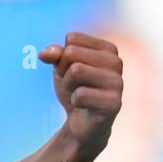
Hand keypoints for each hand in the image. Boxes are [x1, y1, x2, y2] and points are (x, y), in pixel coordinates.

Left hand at [39, 33, 123, 158]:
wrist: (81, 123)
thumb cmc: (74, 90)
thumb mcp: (60, 67)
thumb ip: (54, 54)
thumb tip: (45, 53)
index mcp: (108, 49)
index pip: (72, 38)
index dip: (63, 57)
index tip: (71, 71)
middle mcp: (116, 62)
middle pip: (71, 53)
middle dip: (64, 72)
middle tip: (73, 86)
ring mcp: (117, 83)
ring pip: (76, 71)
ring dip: (68, 86)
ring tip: (78, 95)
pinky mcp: (113, 103)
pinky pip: (80, 95)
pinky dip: (74, 102)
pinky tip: (84, 107)